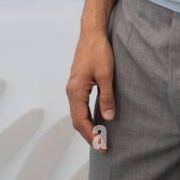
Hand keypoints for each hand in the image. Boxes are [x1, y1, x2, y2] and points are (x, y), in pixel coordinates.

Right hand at [66, 28, 115, 148]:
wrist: (92, 33)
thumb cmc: (99, 51)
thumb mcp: (106, 75)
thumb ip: (106, 97)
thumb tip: (108, 118)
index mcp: (76, 91)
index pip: (80, 120)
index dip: (91, 134)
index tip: (101, 145)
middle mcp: (71, 91)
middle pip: (77, 120)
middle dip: (88, 134)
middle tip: (102, 146)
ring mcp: (73, 87)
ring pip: (77, 113)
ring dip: (87, 126)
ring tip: (99, 137)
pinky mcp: (78, 83)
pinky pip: (80, 106)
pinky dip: (86, 116)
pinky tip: (95, 120)